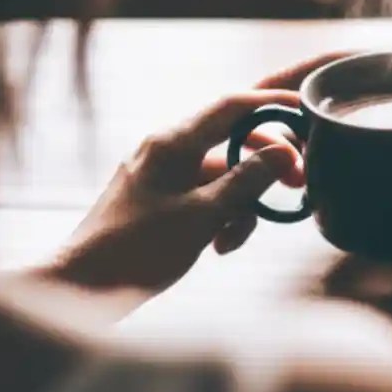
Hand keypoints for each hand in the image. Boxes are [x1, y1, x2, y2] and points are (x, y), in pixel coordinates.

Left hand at [45, 90, 304, 292]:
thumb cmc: (138, 249)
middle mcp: (166, 150)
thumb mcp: (203, 216)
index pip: (232, 105)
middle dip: (266, 163)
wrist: (84, 286)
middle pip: (232, 140)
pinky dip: (219, 217)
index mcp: (172, 142)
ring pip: (222, 175)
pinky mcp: (160, 201)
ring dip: (240, 204)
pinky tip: (217, 247)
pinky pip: (204, 197)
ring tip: (234, 239)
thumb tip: (285, 153)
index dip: (273, 105)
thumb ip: (246, 181)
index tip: (307, 112)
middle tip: (298, 184)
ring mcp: (162, 175)